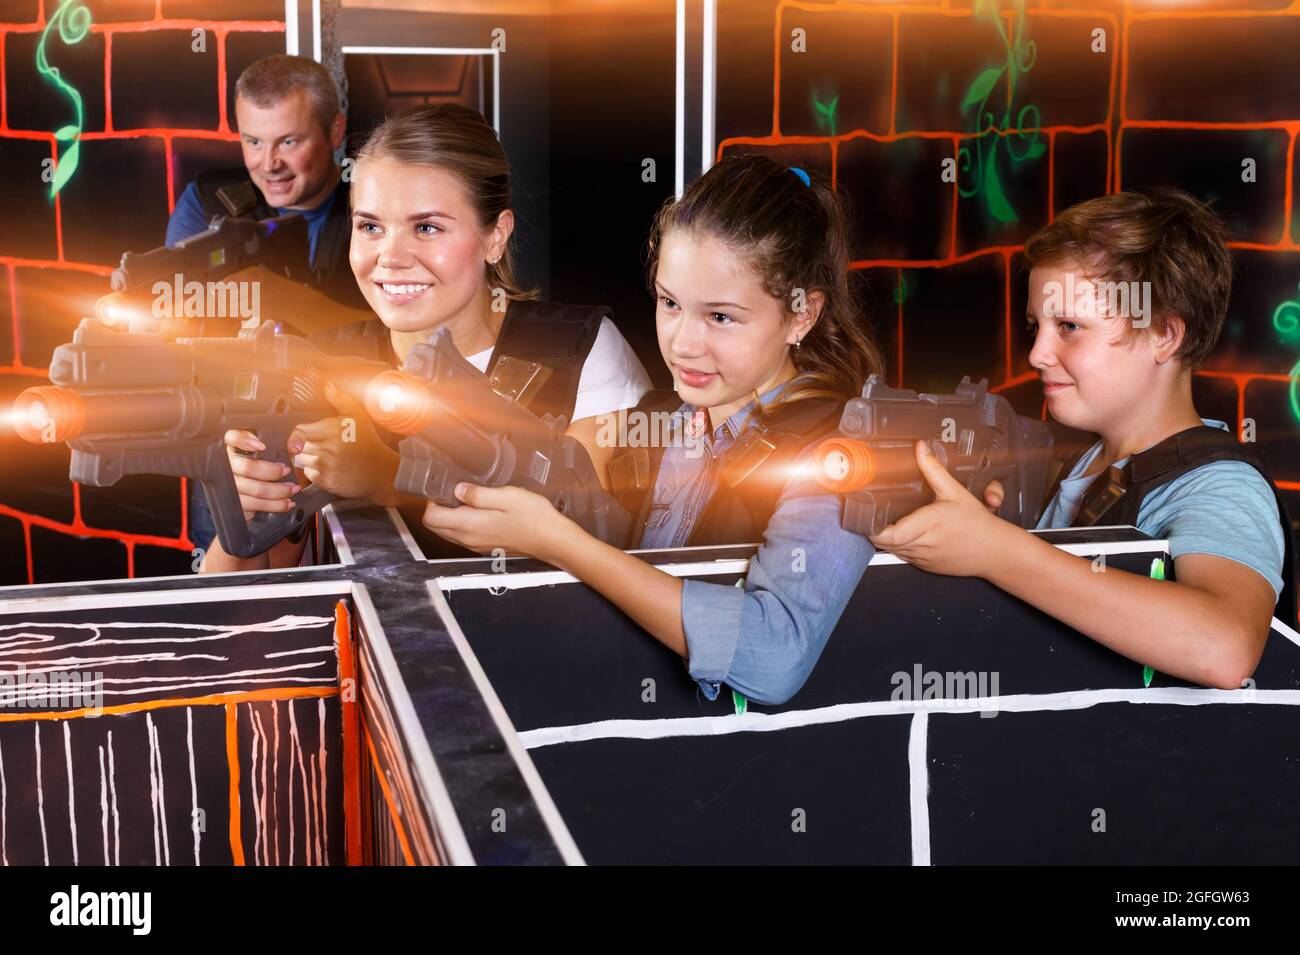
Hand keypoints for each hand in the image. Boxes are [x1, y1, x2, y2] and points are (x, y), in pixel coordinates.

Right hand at [224, 429, 299, 520]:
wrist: (254, 485)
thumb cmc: (268, 460)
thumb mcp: (278, 445)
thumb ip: (290, 439)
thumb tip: (295, 446)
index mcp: (233, 445)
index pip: (232, 437)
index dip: (244, 440)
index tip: (262, 446)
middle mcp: (226, 465)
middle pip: (248, 468)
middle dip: (272, 472)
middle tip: (286, 471)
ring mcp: (228, 485)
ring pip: (255, 489)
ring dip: (279, 491)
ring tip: (292, 489)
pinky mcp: (235, 503)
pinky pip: (256, 505)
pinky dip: (275, 505)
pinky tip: (286, 502)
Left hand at [290, 381, 400, 501]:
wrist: (381, 472)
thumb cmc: (369, 442)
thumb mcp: (358, 416)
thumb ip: (340, 399)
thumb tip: (327, 385)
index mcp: (333, 430)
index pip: (300, 432)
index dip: (297, 435)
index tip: (298, 439)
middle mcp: (328, 449)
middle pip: (299, 447)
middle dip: (305, 446)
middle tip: (320, 446)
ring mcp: (327, 466)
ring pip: (302, 461)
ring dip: (310, 459)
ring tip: (327, 456)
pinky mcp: (327, 481)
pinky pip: (310, 474)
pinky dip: (315, 472)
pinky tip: (330, 467)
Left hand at [422, 483, 575, 561]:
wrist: (552, 540)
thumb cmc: (534, 517)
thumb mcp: (507, 496)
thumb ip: (478, 494)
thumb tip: (457, 489)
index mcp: (470, 525)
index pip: (431, 518)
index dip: (432, 501)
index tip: (444, 487)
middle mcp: (469, 539)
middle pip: (435, 527)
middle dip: (437, 508)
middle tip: (454, 491)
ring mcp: (476, 545)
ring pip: (447, 532)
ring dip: (448, 517)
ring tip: (467, 499)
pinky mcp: (484, 547)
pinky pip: (461, 536)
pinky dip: (460, 524)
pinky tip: (478, 511)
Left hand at [867, 440, 1012, 577]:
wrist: (995, 551)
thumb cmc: (977, 524)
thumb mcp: (955, 492)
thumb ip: (934, 470)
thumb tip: (920, 448)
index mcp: (927, 525)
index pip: (888, 534)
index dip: (872, 527)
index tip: (867, 513)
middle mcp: (922, 545)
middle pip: (884, 542)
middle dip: (875, 528)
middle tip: (872, 512)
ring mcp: (922, 558)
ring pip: (891, 551)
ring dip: (885, 538)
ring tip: (885, 521)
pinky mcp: (924, 566)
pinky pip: (903, 556)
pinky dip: (898, 546)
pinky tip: (902, 533)